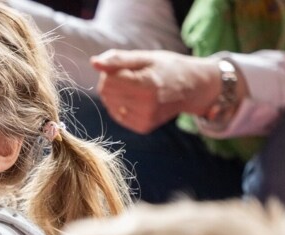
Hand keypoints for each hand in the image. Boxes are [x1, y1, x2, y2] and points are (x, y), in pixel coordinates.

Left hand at [92, 50, 219, 133]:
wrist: (192, 88)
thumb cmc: (167, 68)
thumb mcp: (145, 57)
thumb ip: (117, 59)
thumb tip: (93, 62)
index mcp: (147, 84)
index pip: (108, 80)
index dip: (110, 71)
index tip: (124, 67)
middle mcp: (147, 105)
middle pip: (107, 93)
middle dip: (111, 82)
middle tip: (129, 76)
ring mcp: (146, 119)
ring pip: (110, 105)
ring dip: (115, 95)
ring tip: (135, 87)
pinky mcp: (144, 127)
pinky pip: (118, 115)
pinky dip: (121, 106)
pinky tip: (136, 99)